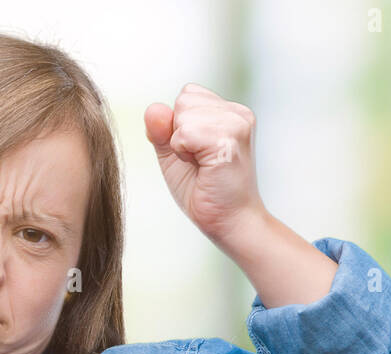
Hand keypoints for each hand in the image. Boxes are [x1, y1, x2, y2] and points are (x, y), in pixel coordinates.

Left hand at [144, 83, 266, 249]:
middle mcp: (238, 113)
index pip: (188, 94)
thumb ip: (161, 130)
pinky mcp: (229, 140)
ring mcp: (236, 124)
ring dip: (182, 144)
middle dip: (180, 132)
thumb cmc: (206, 192)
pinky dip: (183, 152)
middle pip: (184, 99)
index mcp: (230, 113)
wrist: (230, 223)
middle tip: (201, 162)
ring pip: (183, 114)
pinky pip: (184, 133)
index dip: (181, 126)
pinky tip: (204, 168)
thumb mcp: (175, 155)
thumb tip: (153, 108)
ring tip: (203, 165)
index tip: (199, 153)